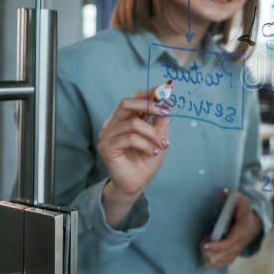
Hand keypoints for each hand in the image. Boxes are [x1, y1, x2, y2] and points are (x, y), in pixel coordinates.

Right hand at [98, 87, 170, 226]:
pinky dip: (145, 144)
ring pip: (133, 124)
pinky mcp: (106, 147)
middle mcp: (113, 124)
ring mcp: (107, 135)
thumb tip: (167, 100)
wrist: (136, 183)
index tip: (165, 90)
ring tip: (161, 145)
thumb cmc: (146, 160)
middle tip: (166, 112)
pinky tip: (152, 152)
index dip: (148, 93)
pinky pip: (129, 139)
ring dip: (152, 133)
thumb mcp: (158, 136)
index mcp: (124, 119)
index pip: (133, 99)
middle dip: (149, 105)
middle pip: (126, 103)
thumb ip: (160, 120)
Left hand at [200, 190, 261, 267]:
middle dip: (208, 251)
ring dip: (207, 256)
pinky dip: (210, 260)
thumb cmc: (245, 213)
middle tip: (204, 241)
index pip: (229, 243)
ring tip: (206, 245)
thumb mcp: (242, 202)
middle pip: (221, 256)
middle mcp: (238, 246)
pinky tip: (208, 251)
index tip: (204, 244)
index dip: (216, 246)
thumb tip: (221, 191)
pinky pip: (217, 265)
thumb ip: (232, 195)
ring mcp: (234, 253)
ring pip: (217, 262)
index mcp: (241, 233)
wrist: (253, 226)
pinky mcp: (230, 257)